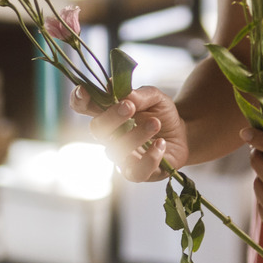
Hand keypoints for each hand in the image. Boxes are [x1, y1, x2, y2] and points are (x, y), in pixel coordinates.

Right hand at [71, 86, 189, 181]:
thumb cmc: (162, 115)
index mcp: (109, 113)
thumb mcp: (156, 97)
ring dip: (136, 135)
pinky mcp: (137, 173)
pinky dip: (149, 157)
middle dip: (111, 116)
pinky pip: (136, 171)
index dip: (79, 100)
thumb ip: (139, 94)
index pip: (84, 107)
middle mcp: (110, 136)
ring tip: (156, 123)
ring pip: (117, 150)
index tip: (83, 91)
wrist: (183, 135)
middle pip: (97, 128)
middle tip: (129, 106)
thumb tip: (118, 89)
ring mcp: (121, 157)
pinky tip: (161, 144)